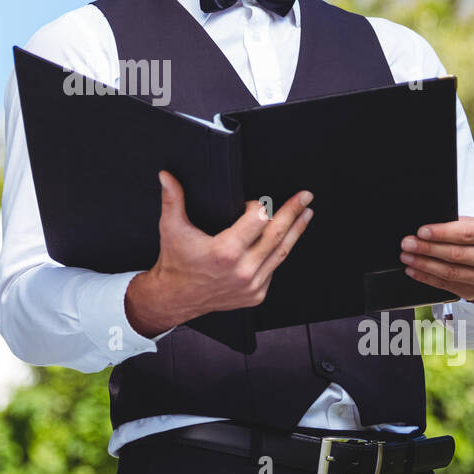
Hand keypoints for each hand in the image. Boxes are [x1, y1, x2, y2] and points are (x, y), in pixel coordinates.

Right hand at [124, 170, 313, 336]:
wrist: (175, 298)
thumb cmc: (175, 263)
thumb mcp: (171, 228)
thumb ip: (172, 199)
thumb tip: (167, 176)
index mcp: (225, 252)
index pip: (258, 219)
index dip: (259, 206)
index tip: (254, 202)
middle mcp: (242, 270)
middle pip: (277, 234)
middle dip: (293, 212)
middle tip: (305, 197)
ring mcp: (252, 285)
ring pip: (281, 252)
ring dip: (296, 231)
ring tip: (306, 214)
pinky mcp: (256, 294)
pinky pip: (274, 269)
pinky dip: (278, 252)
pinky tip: (284, 240)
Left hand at [400, 217, 473, 302]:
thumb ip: (455, 224)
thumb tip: (426, 229)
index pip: (465, 234)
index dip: (441, 233)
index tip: (421, 232)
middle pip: (455, 254)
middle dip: (427, 249)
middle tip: (407, 244)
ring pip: (449, 272)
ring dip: (423, 264)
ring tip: (407, 256)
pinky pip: (445, 285)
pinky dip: (426, 277)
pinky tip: (413, 270)